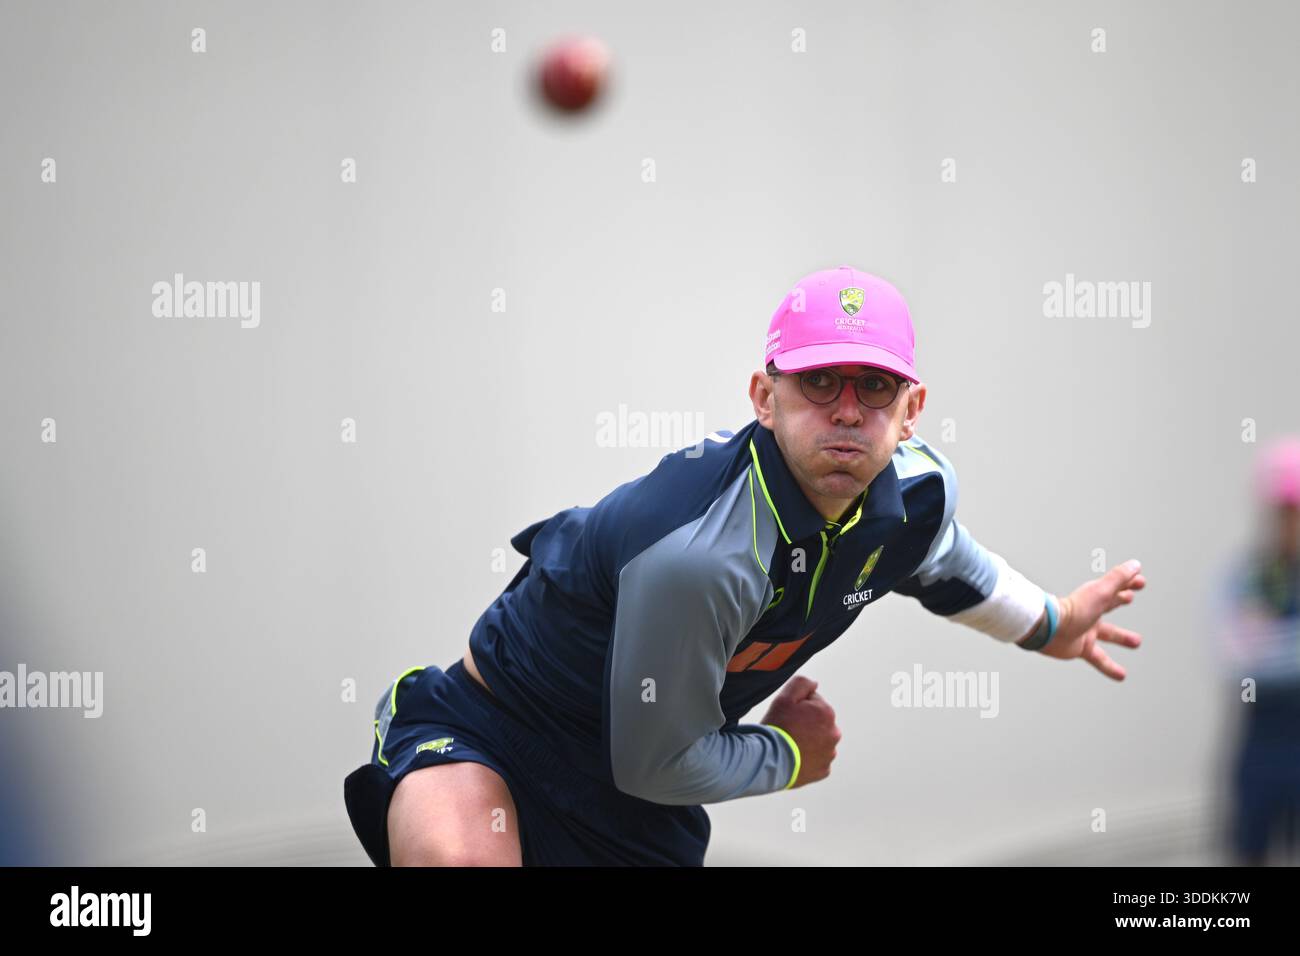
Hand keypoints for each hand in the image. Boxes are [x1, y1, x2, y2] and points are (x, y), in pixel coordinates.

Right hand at [760, 675, 840, 787]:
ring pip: (819, 742)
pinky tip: (794, 757)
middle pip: (818, 722)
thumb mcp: (785, 697)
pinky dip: (808, 758)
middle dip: (805, 724)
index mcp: (827, 713)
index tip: (787, 715)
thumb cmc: (777, 727)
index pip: (813, 702)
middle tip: (788, 730)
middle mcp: (834, 733)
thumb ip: (802, 683)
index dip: (797, 707)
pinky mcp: (823, 770)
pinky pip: (817, 760)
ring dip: (808, 741)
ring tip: (789, 745)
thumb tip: (815, 684)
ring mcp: (829, 754)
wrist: (770, 760)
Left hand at [1034, 560, 1145, 679]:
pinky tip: (1122, 675)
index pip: (1114, 587)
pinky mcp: (1080, 648)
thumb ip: (1119, 578)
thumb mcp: (1101, 592)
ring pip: (1107, 634)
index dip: (1127, 583)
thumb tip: (1136, 565)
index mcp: (1094, 598)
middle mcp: (1090, 613)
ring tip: (1137, 642)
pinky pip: (1099, 659)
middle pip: (1108, 605)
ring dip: (1122, 637)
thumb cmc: (1073, 609)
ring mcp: (1085, 631)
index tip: (1141, 582)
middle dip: (1120, 600)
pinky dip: (1110, 668)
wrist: (1049, 630)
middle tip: (1130, 599)